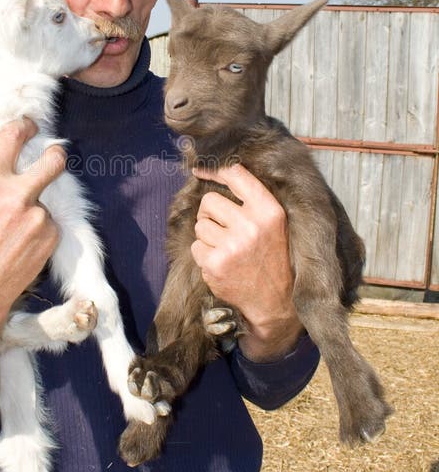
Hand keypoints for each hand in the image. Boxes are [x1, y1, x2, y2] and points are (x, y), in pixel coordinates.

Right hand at [0, 117, 65, 399]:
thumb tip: (5, 161)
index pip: (12, 138)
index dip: (24, 127)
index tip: (28, 126)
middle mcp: (17, 194)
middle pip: (54, 160)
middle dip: (56, 156)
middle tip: (54, 158)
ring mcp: (38, 215)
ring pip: (46, 201)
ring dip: (37, 211)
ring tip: (15, 234)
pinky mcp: (51, 234)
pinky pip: (51, 224)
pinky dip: (41, 232)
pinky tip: (22, 247)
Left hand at [191, 163, 302, 361]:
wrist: (276, 302)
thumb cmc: (273, 258)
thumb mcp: (274, 224)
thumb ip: (252, 200)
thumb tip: (217, 172)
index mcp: (269, 210)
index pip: (236, 174)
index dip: (215, 170)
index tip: (201, 170)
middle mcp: (251, 225)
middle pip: (209, 201)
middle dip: (211, 214)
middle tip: (224, 229)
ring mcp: (232, 245)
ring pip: (200, 225)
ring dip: (207, 236)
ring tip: (226, 249)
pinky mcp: (216, 263)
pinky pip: (196, 246)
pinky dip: (204, 255)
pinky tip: (221, 263)